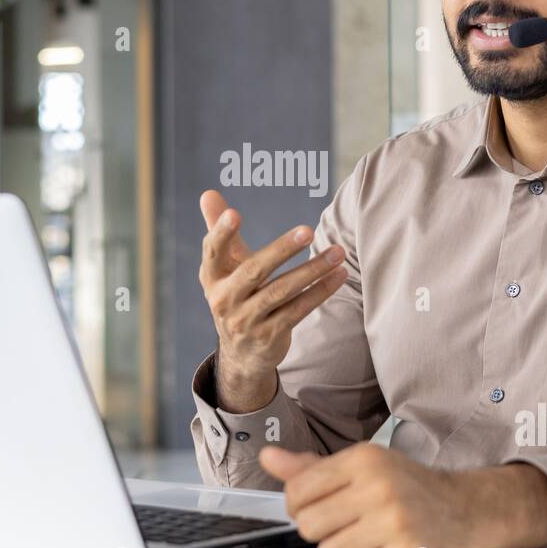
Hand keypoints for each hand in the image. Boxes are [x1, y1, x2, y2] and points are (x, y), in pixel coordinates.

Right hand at [198, 190, 347, 413]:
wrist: (240, 354)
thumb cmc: (235, 296)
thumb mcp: (223, 267)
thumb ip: (219, 230)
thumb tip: (208, 192)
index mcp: (212, 277)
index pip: (213, 252)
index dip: (221, 232)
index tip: (235, 213)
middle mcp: (224, 300)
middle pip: (254, 271)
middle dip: (281, 250)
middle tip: (308, 230)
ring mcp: (246, 320)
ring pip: (281, 291)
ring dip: (312, 270)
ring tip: (337, 253)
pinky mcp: (269, 336)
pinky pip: (298, 310)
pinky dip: (319, 292)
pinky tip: (338, 275)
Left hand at [260, 443, 546, 547]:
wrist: (468, 509)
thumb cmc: (409, 486)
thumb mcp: (364, 465)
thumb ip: (312, 467)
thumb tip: (268, 457)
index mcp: (363, 460)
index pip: (297, 491)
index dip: (299, 506)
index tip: (317, 506)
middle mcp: (378, 487)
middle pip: (308, 525)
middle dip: (322, 530)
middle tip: (347, 522)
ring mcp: (394, 523)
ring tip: (367, 536)